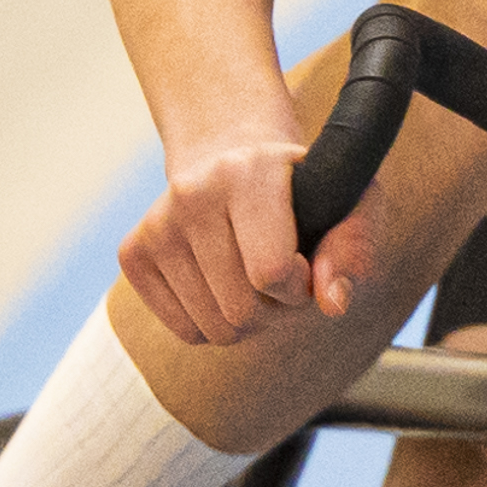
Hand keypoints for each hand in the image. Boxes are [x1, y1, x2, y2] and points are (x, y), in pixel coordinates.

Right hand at [114, 108, 370, 347]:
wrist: (232, 155)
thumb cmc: (302, 189)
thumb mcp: (349, 201)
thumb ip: (354, 247)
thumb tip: (332, 303)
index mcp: (249, 173)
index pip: (270, 271)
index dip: (297, 288)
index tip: (303, 267)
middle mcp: (193, 194)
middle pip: (240, 312)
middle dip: (275, 310)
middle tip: (282, 278)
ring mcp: (157, 224)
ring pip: (212, 329)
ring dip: (247, 321)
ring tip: (255, 280)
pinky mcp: (133, 251)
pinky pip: (185, 331)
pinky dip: (213, 323)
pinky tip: (224, 284)